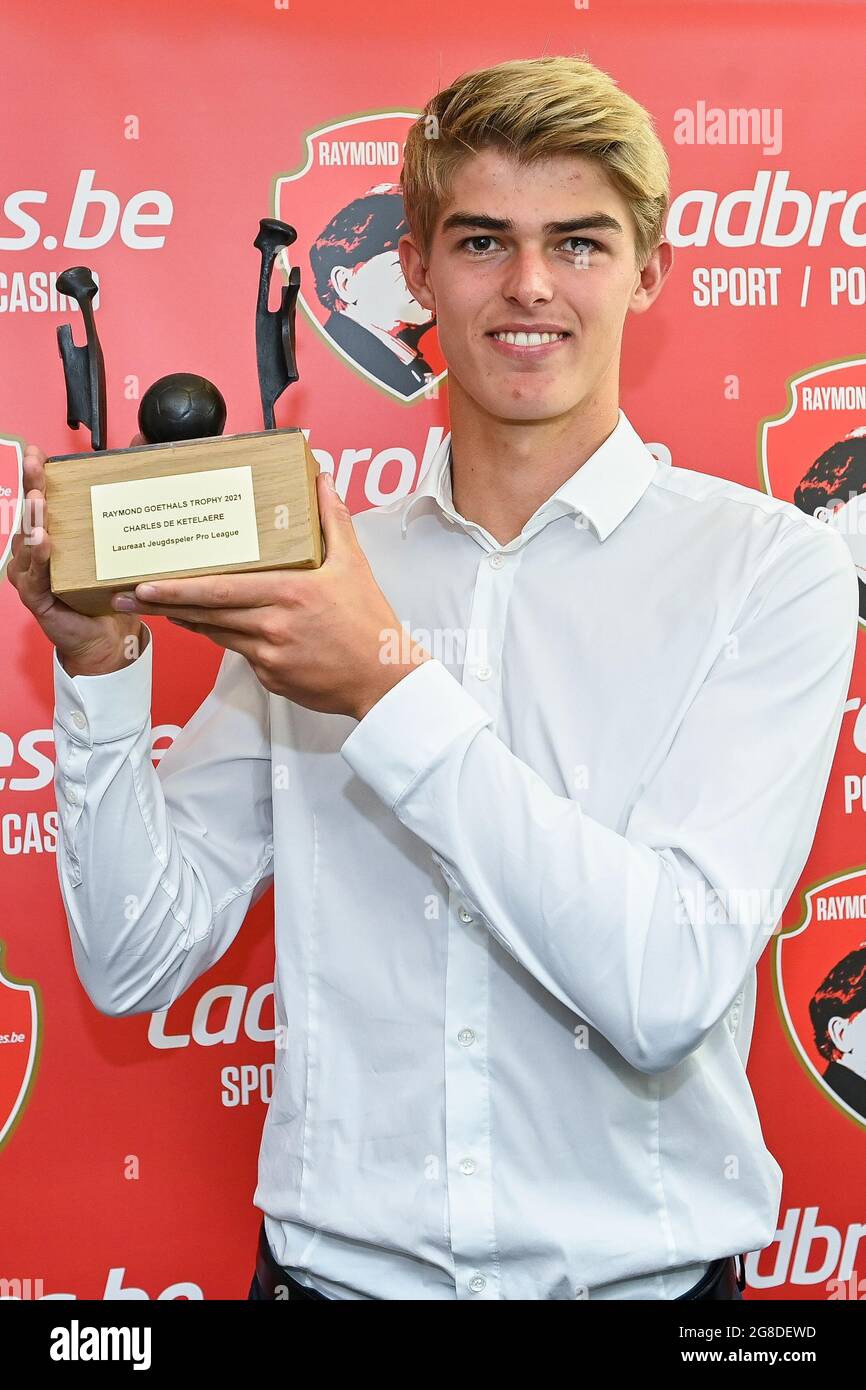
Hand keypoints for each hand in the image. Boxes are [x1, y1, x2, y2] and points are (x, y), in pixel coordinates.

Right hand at [6, 442, 144, 674]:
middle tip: (36, 465)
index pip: (41, 501)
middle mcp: (36, 553)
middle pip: (30, 514)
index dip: (37, 477)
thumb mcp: (116, 549)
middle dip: (32, 486)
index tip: (39, 453)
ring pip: (28, 541)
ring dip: (33, 520)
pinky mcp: (35, 596)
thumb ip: (119, 512)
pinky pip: (34, 574)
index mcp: (51, 537)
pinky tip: (42, 542)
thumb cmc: (109, 592)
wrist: (107, 637)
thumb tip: (136, 465)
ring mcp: (31, 573)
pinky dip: (38, 557)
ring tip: (40, 501)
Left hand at [108, 471, 431, 718]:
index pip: (218, 590)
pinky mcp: (270, 678)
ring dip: (187, 620)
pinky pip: (239, 653)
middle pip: (204, 614)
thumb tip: (322, 478)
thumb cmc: (369, 621)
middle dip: (160, 606)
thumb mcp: (354, 564)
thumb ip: (332, 519)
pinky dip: (228, 639)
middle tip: (126, 599)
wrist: (384, 677)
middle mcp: (272, 625)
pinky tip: (216, 627)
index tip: (146, 583)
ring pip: (216, 634)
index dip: (177, 589)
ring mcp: (268, 656)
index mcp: (288, 592)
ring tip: (157, 606)